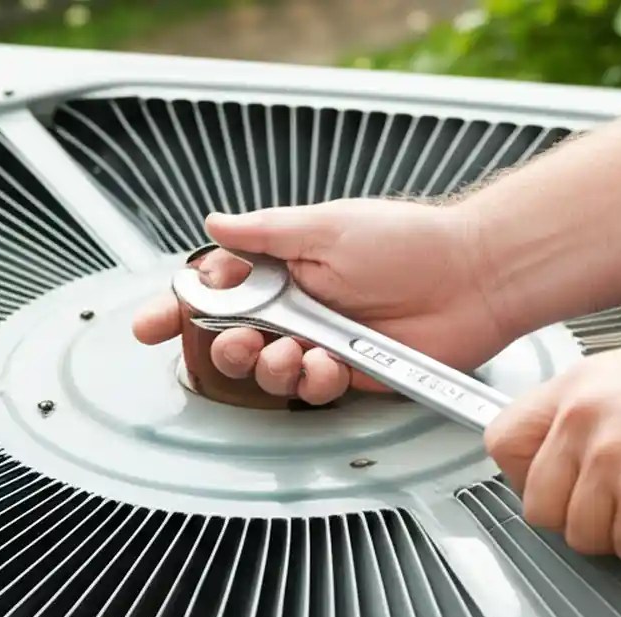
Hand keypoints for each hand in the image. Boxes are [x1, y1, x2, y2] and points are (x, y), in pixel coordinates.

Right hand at [132, 198, 517, 404]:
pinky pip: (310, 389)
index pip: (215, 288)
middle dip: (225, 346)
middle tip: (241, 341)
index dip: (177, 309)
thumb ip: (263, 232)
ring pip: (266, 372)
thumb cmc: (409, 241)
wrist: (473, 278)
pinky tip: (330, 363)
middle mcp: (295, 305)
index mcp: (282, 265)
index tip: (147, 326)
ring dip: (270, 367)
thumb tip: (214, 223)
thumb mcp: (325, 226)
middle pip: (230, 339)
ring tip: (295, 351)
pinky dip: (313, 381)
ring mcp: (319, 341)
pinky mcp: (347, 373)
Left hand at [485, 320, 620, 562]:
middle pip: (537, 501)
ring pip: (580, 534)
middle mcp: (584, 418)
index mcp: (579, 386)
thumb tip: (571, 447)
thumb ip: (596, 412)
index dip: (524, 474)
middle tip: (619, 505)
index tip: (547, 484)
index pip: (504, 440)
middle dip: (578, 515)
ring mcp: (610, 457)